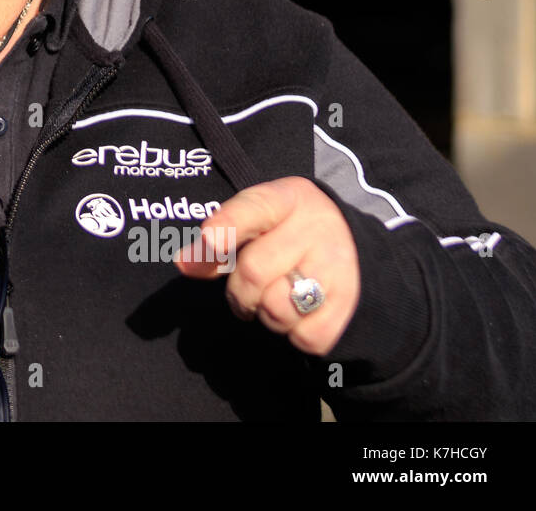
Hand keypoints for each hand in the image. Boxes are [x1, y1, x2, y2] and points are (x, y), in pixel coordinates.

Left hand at [175, 175, 358, 356]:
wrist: (346, 240)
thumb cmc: (282, 230)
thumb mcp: (252, 221)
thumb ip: (215, 241)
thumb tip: (183, 264)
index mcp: (285, 198)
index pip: (254, 208)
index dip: (228, 225)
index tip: (209, 238)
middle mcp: (315, 228)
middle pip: (254, 272)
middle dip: (238, 293)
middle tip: (243, 293)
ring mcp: (338, 265)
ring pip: (279, 310)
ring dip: (266, 316)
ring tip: (274, 300)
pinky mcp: (351, 302)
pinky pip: (307, 336)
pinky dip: (294, 335)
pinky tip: (298, 315)